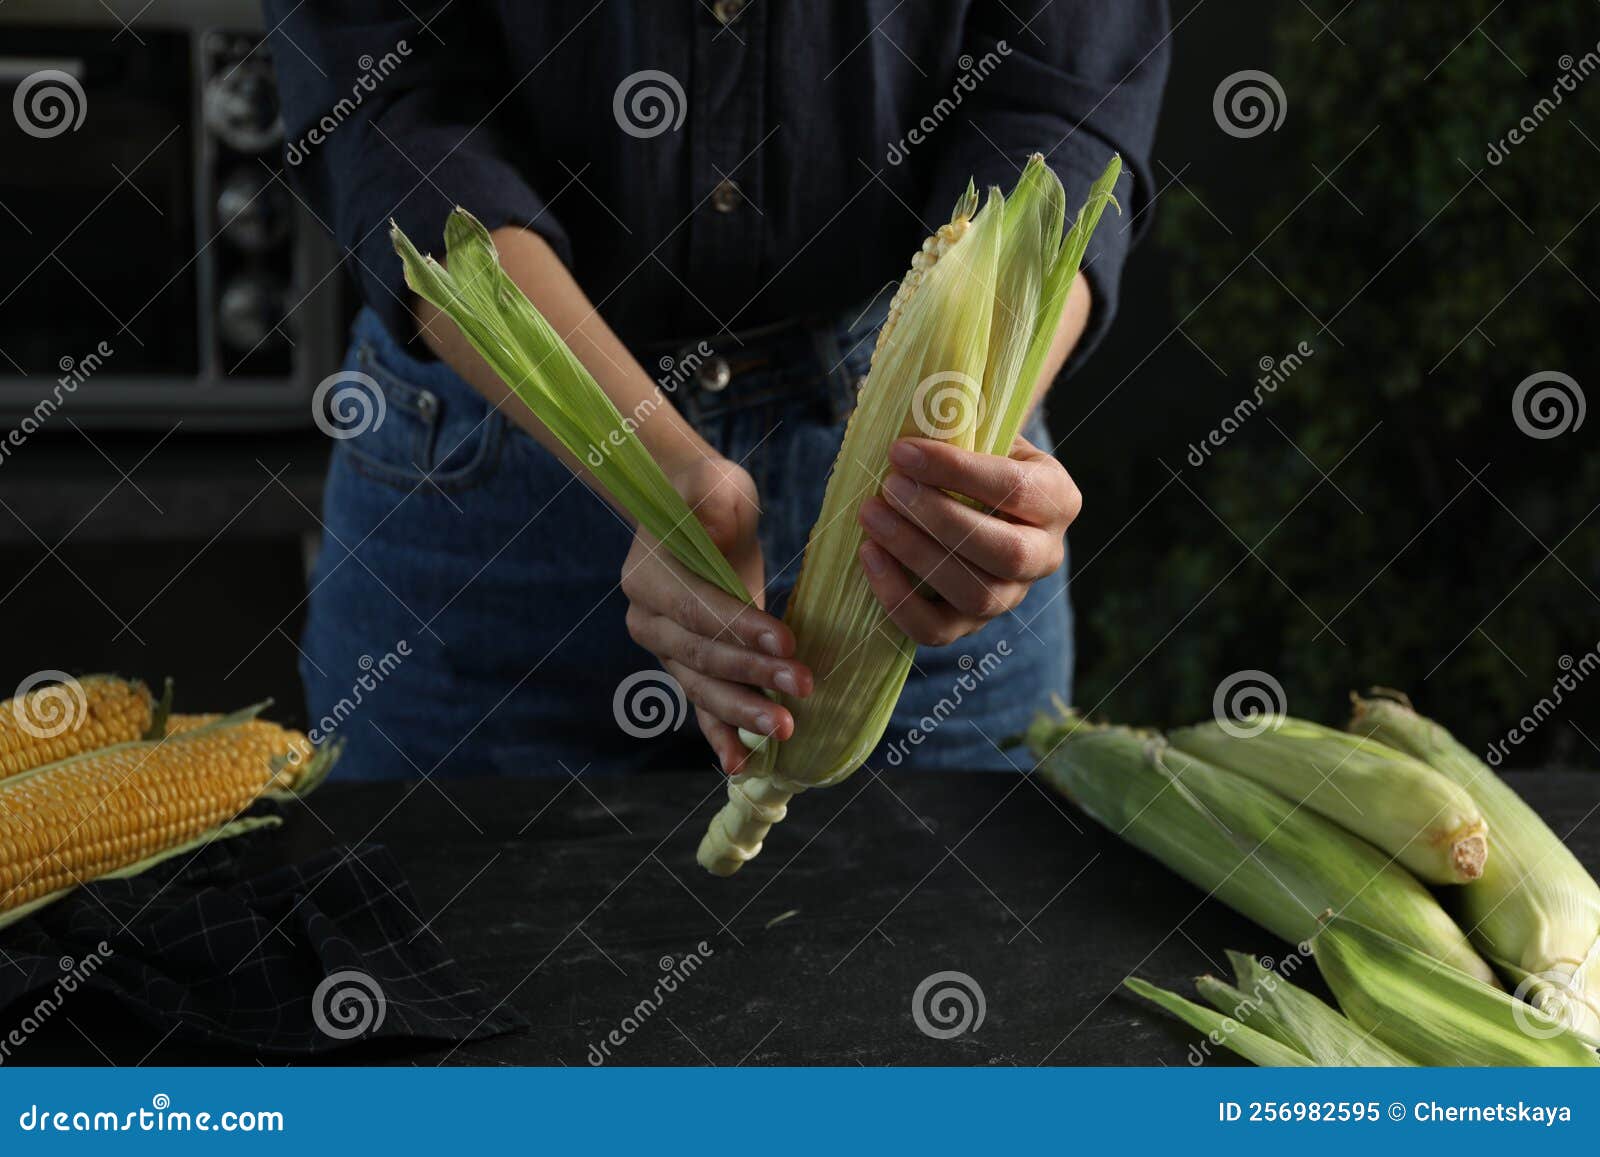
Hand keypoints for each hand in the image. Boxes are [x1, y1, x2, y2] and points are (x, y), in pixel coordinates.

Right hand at [621, 455, 812, 773]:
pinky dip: (721, 736)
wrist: (696, 513)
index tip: (786, 640)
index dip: (739, 627)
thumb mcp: (711, 481)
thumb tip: (709, 532)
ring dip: (744, 712)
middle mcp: (647, 620)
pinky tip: (742, 765)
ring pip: (704, 688)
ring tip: (786, 729)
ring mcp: (666, 651)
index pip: (696, 608)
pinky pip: (703, 707)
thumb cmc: (707, 493)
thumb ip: (707, 500)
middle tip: (803, 685)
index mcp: (647, 576)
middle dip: (754, 674)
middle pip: (703, 655)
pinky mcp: (689, 668)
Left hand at [856, 434, 1081, 646]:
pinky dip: (897, 598)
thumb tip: (909, 427)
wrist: (973, 500)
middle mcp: (1045, 555)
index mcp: (1058, 499)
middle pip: (1004, 552)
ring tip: (871, 515)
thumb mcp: (979, 434)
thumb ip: (957, 426)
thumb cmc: (972, 459)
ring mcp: (1010, 597)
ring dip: (915, 554)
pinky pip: (935, 630)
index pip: (1015, 489)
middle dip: (939, 519)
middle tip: (889, 487)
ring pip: (974, 594)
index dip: (955, 470)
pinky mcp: (969, 626)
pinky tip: (869, 555)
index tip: (901, 451)